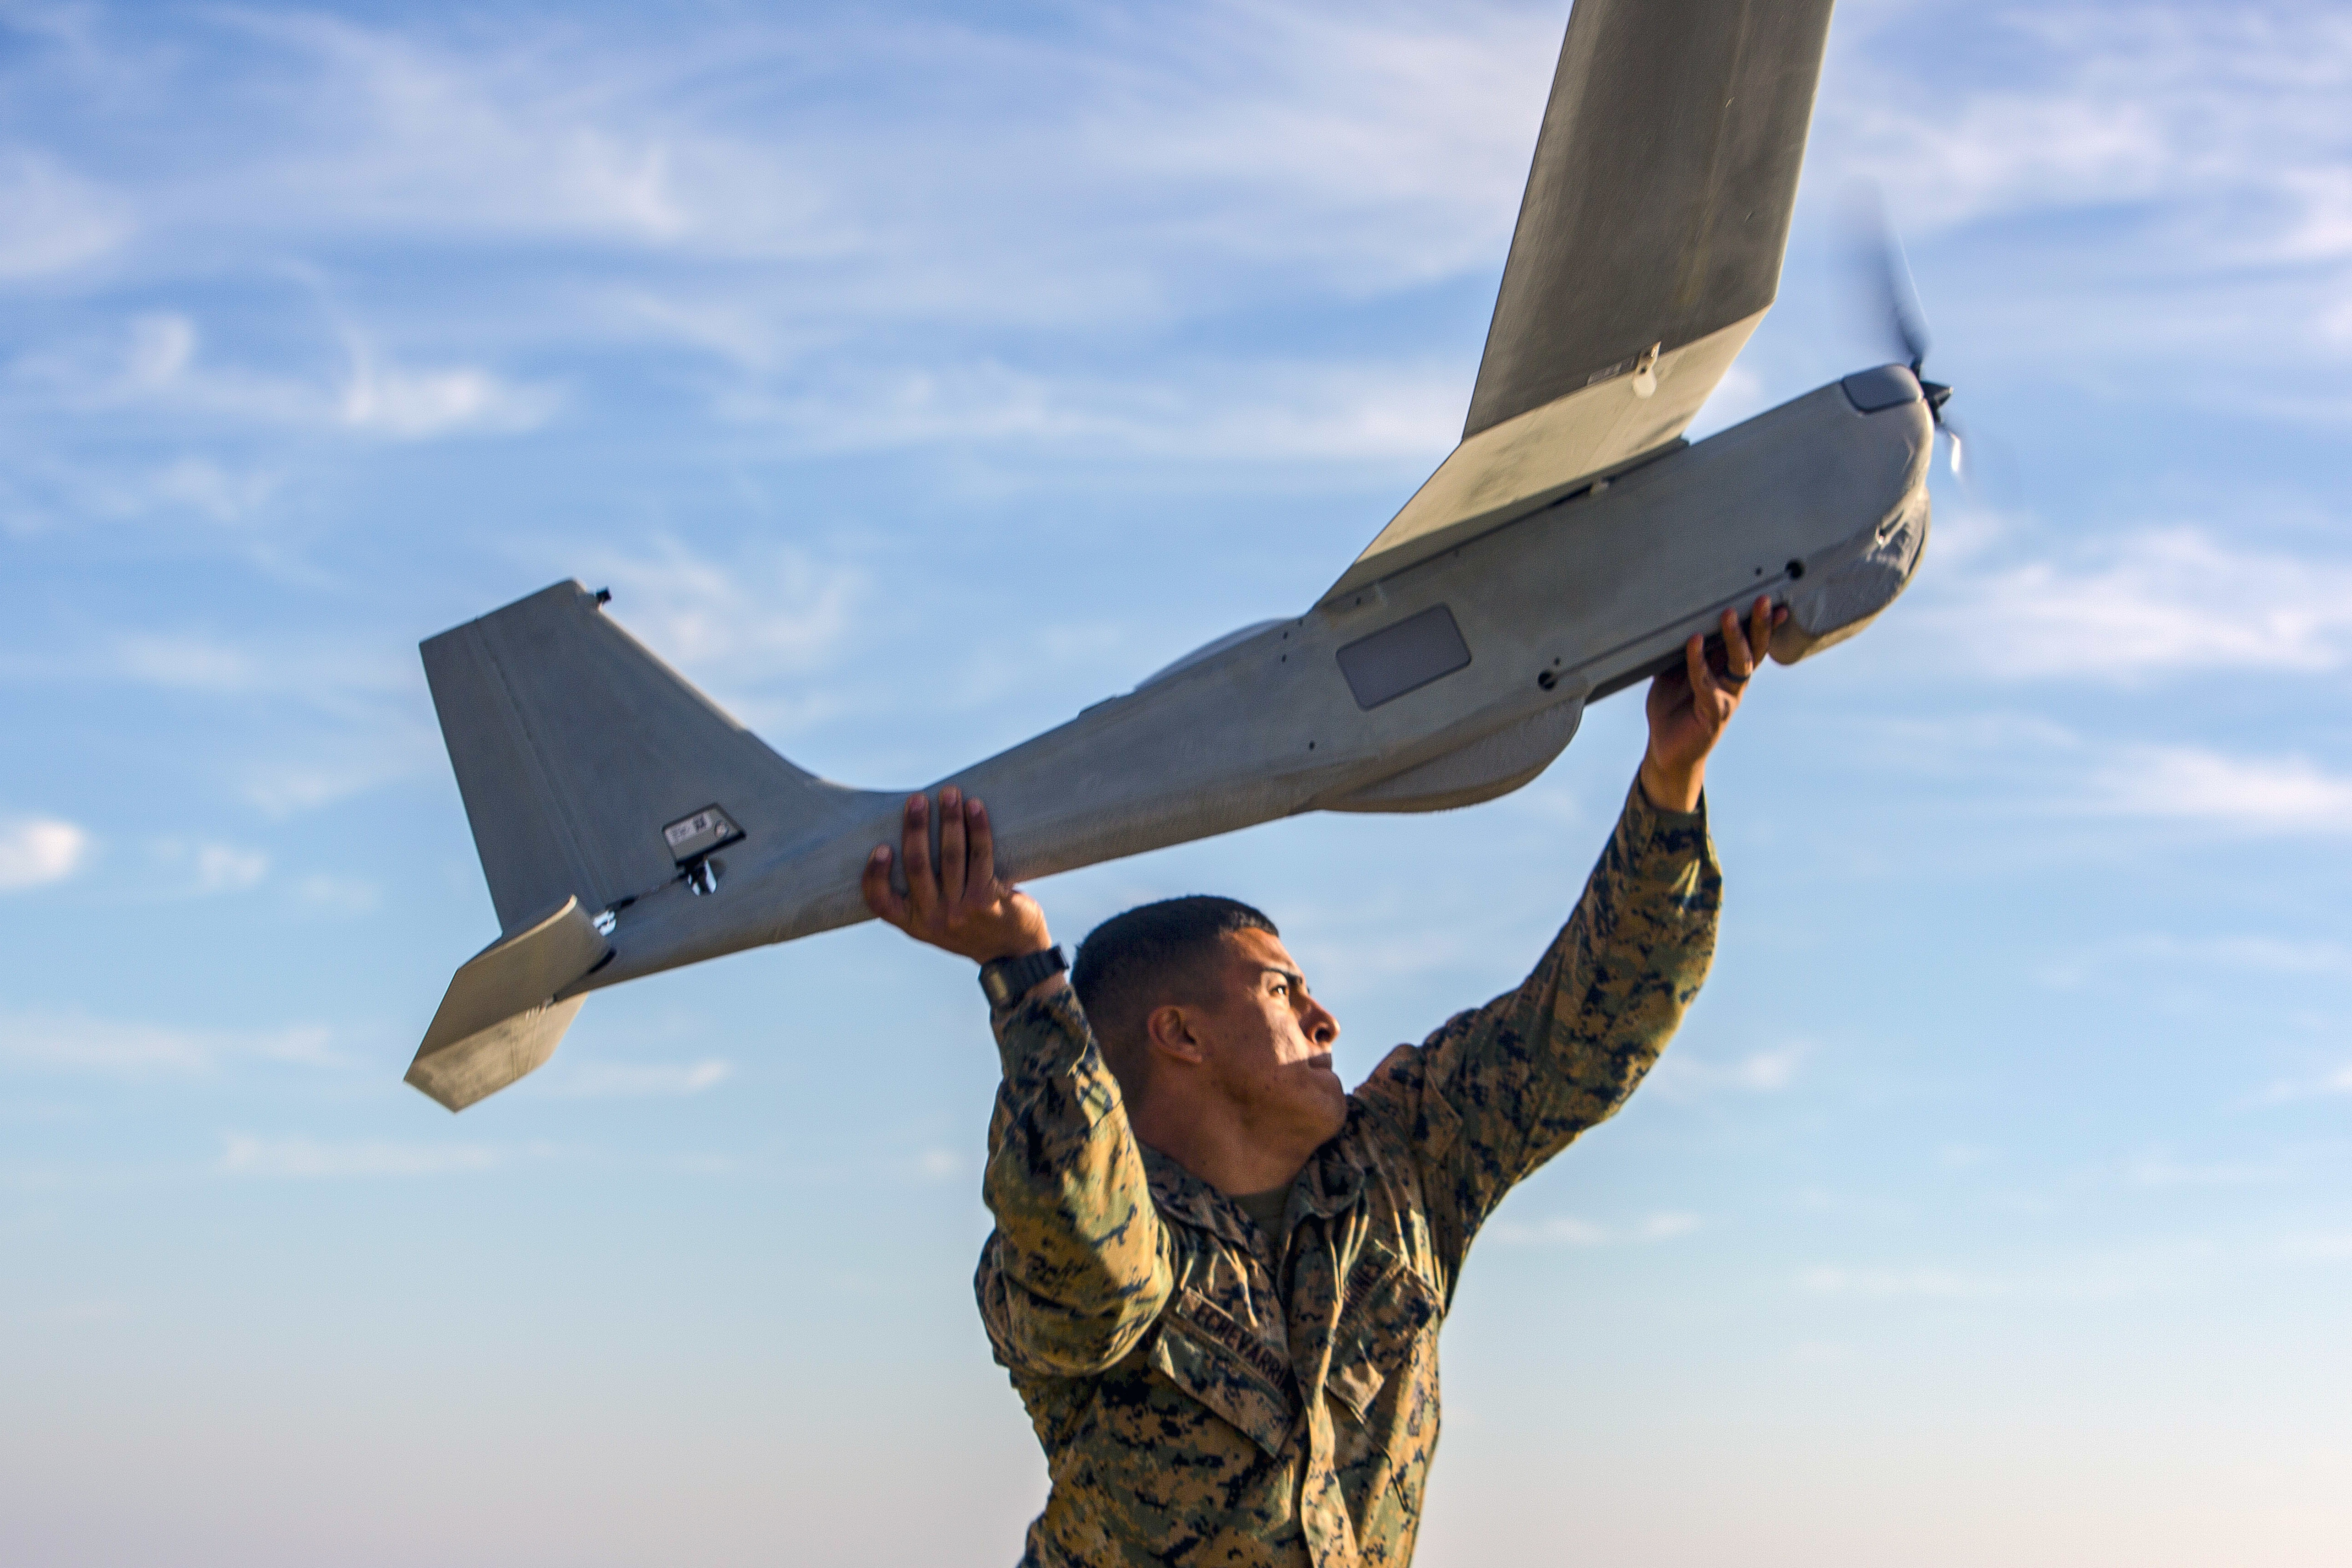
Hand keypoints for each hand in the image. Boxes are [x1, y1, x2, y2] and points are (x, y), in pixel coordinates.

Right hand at [862, 787, 1052, 963]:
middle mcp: (933, 919)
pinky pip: (980, 855)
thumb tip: (912, 834)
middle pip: (916, 866)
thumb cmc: (971, 926)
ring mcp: (961, 911)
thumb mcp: (937, 921)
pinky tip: (975, 808)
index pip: (880, 902)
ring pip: (950, 856)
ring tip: (950, 794)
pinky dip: (977, 828)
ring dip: (949, 820)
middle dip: (915, 827)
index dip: (874, 875)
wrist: (1014, 953)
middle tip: (917, 799)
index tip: (880, 846)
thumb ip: (921, 893)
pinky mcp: (988, 900)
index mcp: (913, 923)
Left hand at [1639, 595, 1784, 812]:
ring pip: (1739, 664)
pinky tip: (1694, 642)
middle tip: (1762, 600)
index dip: (1763, 624)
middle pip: (1753, 650)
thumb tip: (1678, 621)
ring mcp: (1727, 698)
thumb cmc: (1672, 709)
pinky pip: (1706, 682)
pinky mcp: (1712, 713)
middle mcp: (1733, 683)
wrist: (1665, 750)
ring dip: (1734, 638)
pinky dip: (1698, 661)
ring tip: (1729, 615)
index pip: (1750, 643)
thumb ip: (1681, 652)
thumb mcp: (1674, 674)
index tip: (1773, 602)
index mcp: (1728, 671)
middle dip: (1760, 624)